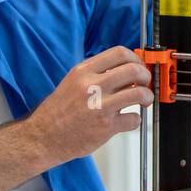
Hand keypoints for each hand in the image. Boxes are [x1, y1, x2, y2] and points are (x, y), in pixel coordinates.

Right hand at [27, 46, 152, 164]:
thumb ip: (97, 74)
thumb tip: (126, 69)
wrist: (43, 137)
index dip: (135, 59)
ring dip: (147, 96)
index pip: (119, 53)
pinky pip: (134, 119)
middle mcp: (91, 86)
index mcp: (83, 72)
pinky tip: (128, 120)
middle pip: (134, 70)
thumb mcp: (73, 83)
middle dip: (146, 76)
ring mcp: (99, 106)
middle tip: (145, 83)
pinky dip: (136, 120)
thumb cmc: (58, 112)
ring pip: (139, 93)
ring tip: (144, 101)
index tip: (138, 66)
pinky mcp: (106, 126)